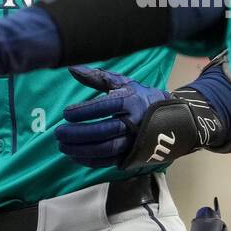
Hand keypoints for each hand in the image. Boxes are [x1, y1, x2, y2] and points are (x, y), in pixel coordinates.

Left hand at [55, 66, 173, 167]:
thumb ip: (96, 77)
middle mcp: (134, 123)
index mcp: (131, 101)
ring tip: (62, 145)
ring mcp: (134, 142)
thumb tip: (71, 68)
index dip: (84, 111)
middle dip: (78, 133)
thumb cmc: (139, 98)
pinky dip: (88, 160)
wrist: (172, 120)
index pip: (105, 106)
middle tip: (58, 132)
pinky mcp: (131, 156)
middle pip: (103, 131)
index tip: (66, 113)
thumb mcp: (123, 83)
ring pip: (105, 149)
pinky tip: (74, 155)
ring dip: (80, 149)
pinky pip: (107, 161)